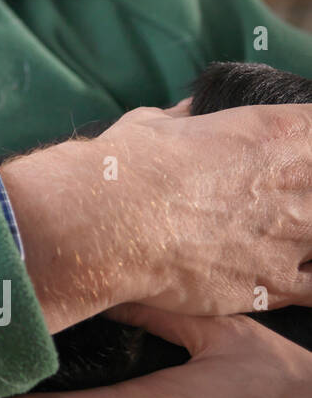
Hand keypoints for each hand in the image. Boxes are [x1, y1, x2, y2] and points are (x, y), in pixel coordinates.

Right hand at [0, 101, 311, 329]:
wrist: (105, 224)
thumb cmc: (124, 168)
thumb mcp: (152, 124)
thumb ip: (183, 120)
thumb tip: (187, 113)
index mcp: (273, 132)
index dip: (301, 138)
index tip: (282, 152)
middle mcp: (297, 183)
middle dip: (299, 191)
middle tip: (264, 202)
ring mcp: (292, 236)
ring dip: (302, 233)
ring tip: (270, 235)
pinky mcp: (275, 283)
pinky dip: (304, 280)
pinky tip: (286, 276)